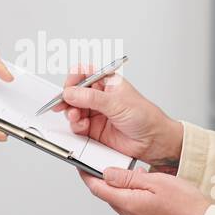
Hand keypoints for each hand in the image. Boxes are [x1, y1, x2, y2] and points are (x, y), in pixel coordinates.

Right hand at [56, 66, 183, 165]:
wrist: (152, 141)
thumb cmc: (145, 116)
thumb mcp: (117, 103)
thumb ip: (91, 98)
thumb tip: (71, 93)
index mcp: (107, 82)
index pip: (84, 73)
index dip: (73, 79)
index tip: (68, 88)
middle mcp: (100, 96)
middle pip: (74, 93)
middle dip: (67, 98)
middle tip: (62, 104)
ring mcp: (96, 113)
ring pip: (73, 110)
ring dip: (71, 113)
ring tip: (75, 117)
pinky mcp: (94, 129)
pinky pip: (78, 126)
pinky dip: (76, 126)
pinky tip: (82, 127)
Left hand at [79, 167, 211, 214]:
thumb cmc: (186, 204)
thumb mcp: (156, 181)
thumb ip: (129, 178)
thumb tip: (107, 174)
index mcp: (129, 205)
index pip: (99, 189)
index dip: (87, 176)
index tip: (81, 166)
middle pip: (110, 196)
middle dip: (106, 181)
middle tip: (109, 164)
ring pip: (122, 203)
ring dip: (123, 189)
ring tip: (135, 174)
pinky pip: (133, 210)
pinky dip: (134, 198)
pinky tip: (147, 190)